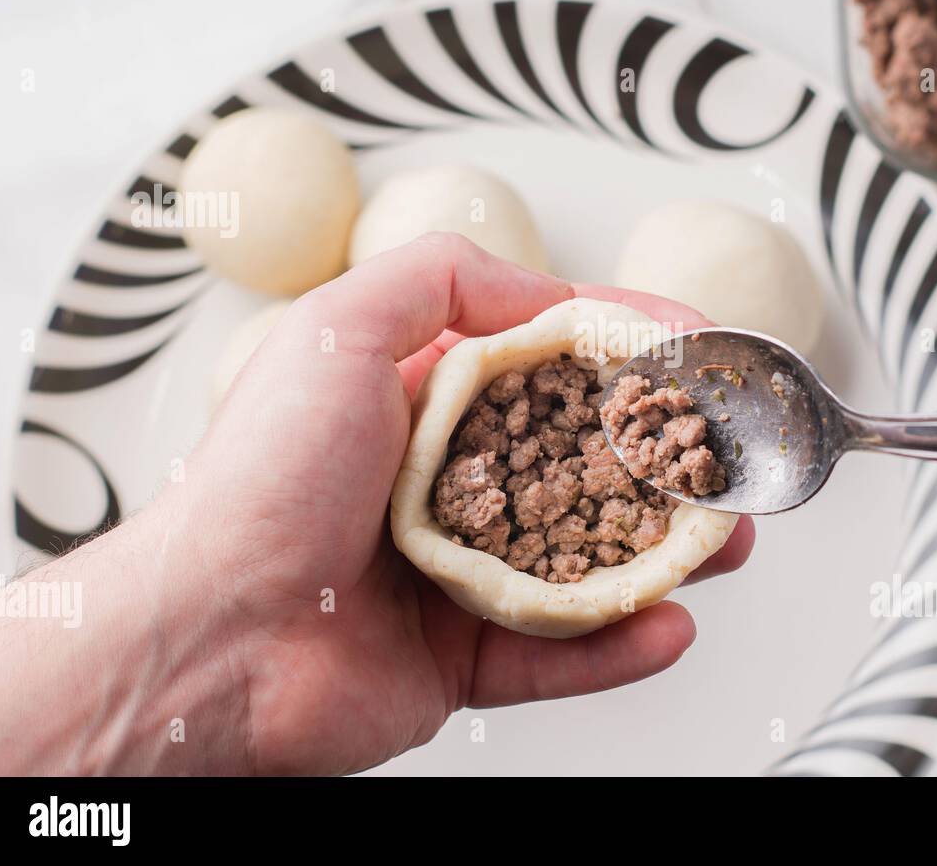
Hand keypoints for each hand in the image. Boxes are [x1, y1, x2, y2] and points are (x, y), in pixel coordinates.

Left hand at [0, 233, 753, 774]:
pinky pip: (560, 654)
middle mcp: (452, 486)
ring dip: (667, 553)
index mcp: (427, 404)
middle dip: (669, 462)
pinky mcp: (463, 658)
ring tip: (726, 543)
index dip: (633, 352)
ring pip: (590, 561)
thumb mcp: (341, 327)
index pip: (555, 367)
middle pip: (588, 467)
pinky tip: (671, 627)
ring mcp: (463, 575)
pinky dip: (620, 646)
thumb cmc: (263, 476)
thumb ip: (443, 277)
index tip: (700, 347)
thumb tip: (548, 288)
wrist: (207, 631)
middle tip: (729, 460)